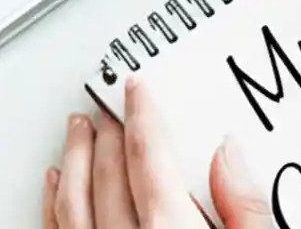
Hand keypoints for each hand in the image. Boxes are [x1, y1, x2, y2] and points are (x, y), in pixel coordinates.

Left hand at [44, 77, 271, 228]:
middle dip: (109, 133)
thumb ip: (246, 211)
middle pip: (108, 176)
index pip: (149, 159)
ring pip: (73, 203)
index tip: (135, 88)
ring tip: (77, 131)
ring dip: (75, 159)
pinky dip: (53, 204)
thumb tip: (228, 157)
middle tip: (109, 106)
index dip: (142, 116)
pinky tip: (56, 184)